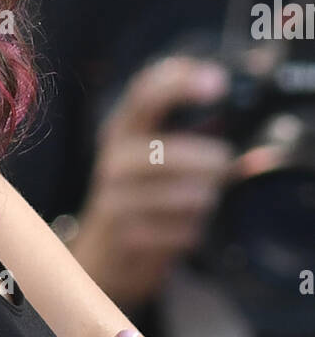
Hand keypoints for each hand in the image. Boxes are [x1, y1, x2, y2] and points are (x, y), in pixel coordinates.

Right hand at [68, 56, 233, 308]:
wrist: (103, 254)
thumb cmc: (141, 194)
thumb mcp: (152, 152)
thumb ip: (188, 121)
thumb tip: (233, 93)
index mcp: (123, 128)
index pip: (146, 92)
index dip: (181, 82)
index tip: (217, 82)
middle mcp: (114, 160)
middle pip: (174, 151)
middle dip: (212, 161)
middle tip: (223, 167)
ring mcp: (115, 200)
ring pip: (188, 195)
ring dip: (207, 199)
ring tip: (201, 200)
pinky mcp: (126, 237)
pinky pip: (184, 231)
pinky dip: (194, 230)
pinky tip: (184, 228)